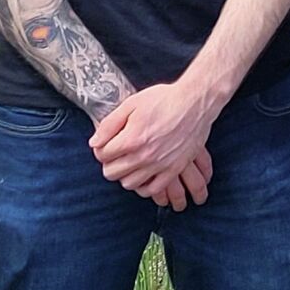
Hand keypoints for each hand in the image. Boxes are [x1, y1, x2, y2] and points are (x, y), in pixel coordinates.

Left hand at [90, 82, 216, 203]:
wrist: (195, 102)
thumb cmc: (164, 99)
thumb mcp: (131, 103)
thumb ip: (109, 124)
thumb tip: (94, 142)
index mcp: (131, 139)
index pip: (102, 155)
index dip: (101, 149)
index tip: (107, 144)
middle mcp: (144, 156)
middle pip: (112, 173)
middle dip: (110, 163)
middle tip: (116, 154)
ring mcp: (159, 165)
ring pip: (129, 184)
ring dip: (125, 174)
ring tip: (130, 162)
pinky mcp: (173, 169)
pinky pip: (153, 189)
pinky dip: (144, 186)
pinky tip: (144, 174)